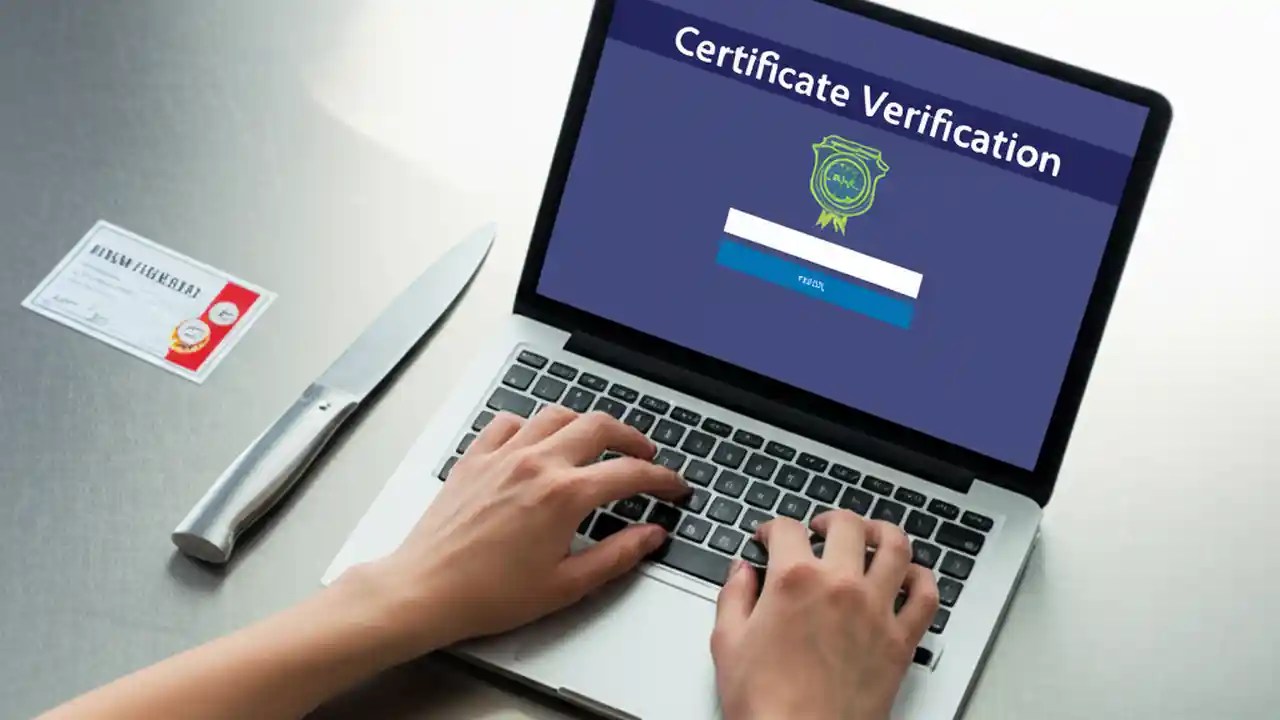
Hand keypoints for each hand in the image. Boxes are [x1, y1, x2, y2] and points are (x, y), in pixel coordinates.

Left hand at [353, 406, 688, 658]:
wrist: (425, 590)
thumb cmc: (488, 595)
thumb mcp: (566, 585)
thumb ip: (617, 555)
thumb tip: (651, 536)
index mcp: (564, 495)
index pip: (630, 473)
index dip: (661, 478)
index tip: (673, 486)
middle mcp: (536, 464)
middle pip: (599, 426)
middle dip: (631, 437)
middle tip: (644, 454)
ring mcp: (503, 456)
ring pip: (556, 415)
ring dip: (584, 423)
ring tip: (598, 440)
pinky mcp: (475, 458)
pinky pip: (509, 422)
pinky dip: (531, 425)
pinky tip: (536, 441)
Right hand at [711, 511, 938, 719]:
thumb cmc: (766, 704)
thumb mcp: (727, 643)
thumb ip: (733, 596)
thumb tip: (741, 571)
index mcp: (793, 580)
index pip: (786, 529)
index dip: (771, 527)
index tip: (769, 537)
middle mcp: (840, 585)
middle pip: (847, 525)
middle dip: (829, 519)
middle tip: (820, 528)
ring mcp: (875, 610)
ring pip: (895, 547)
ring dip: (882, 532)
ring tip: (871, 534)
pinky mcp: (900, 640)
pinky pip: (926, 596)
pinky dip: (921, 577)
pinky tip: (909, 575)